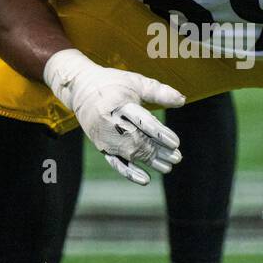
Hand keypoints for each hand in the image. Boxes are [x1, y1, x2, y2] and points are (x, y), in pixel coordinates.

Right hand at [44, 49, 185, 184]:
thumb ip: (158, 92)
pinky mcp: (101, 145)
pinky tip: (145, 180)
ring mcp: (104, 136)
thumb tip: (182, 100)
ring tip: (168, 167)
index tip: (175, 142)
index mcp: (119, 104)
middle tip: (177, 157)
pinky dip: (129, 172)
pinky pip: (115, 162)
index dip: (160, 133)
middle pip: (137, 140)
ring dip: (149, 161)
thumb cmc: (113, 84)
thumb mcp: (135, 82)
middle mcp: (110, 122)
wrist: (80, 89)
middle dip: (158, 150)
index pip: (142, 122)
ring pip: (128, 152)